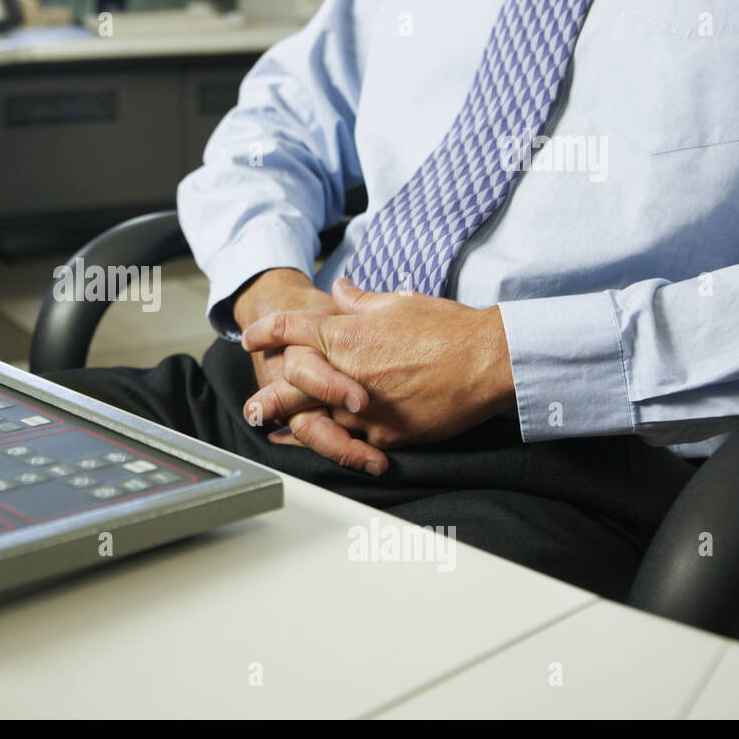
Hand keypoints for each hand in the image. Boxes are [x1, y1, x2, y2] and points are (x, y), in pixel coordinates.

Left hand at [241, 278, 515, 472]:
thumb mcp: (396, 301)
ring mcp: (363, 408)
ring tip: (279, 433)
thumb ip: (358, 301)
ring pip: (316, 422)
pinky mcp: (385, 434)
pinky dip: (338, 445)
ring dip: (296, 428)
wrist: (488, 359)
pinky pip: (353, 443)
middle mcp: (345, 372)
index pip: (288, 329)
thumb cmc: (445, 326)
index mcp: (343, 334)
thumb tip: (338, 290)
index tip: (251, 339)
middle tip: (251, 408)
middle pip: (289, 387)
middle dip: (267, 398)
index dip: (264, 332)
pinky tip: (328, 448)